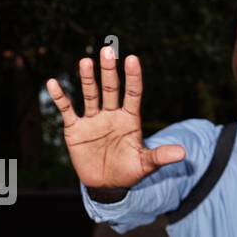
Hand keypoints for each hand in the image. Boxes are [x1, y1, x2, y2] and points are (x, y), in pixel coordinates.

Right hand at [45, 47, 185, 190]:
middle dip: (109, 71)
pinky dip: (60, 97)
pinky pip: (67, 110)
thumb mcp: (145, 164)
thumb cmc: (128, 171)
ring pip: (90, 94)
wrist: (105, 185)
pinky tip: (53, 83)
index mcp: (129, 119)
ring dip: (87, 79)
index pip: (133, 93)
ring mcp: (92, 120)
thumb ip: (160, 156)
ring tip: (85, 61)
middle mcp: (111, 114)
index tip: (132, 59)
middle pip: (110, 88)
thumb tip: (184, 154)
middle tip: (107, 51)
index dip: (133, 77)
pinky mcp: (75, 128)